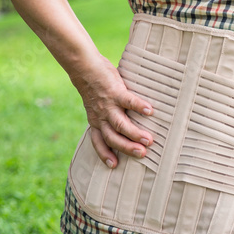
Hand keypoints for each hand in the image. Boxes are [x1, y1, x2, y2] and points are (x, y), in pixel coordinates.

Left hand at [71, 53, 154, 168]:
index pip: (98, 141)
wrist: (84, 67)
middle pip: (112, 137)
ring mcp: (107, 105)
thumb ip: (107, 115)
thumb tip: (124, 123)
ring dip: (134, 133)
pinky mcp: (115, 92)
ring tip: (149, 140)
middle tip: (142, 154)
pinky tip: (150, 111)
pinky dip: (139, 106)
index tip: (114, 165)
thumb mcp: (96, 105)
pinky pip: (128, 101)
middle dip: (126, 147)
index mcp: (96, 120)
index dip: (104, 154)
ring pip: (120, 124)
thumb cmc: (95, 86)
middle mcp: (100, 116)